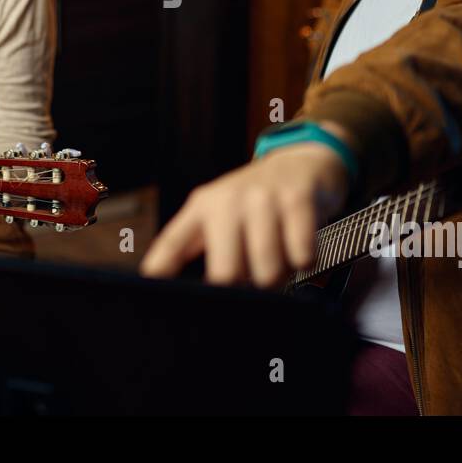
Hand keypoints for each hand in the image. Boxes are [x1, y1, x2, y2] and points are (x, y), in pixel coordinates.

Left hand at [140, 141, 350, 287]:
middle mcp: (228, 200)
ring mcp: (263, 198)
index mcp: (202, 207)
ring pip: (268, 272)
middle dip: (243, 292)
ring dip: (278, 278)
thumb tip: (167, 287)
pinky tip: (299, 247)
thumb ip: (188, 246)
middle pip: (226, 274)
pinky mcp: (297, 199)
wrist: (299, 162)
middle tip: (253, 282)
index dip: (160, 271)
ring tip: (278, 261)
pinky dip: (304, 262)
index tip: (157, 300)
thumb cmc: (253, 201)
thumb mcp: (216, 214)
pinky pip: (302, 256)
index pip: (173, 244)